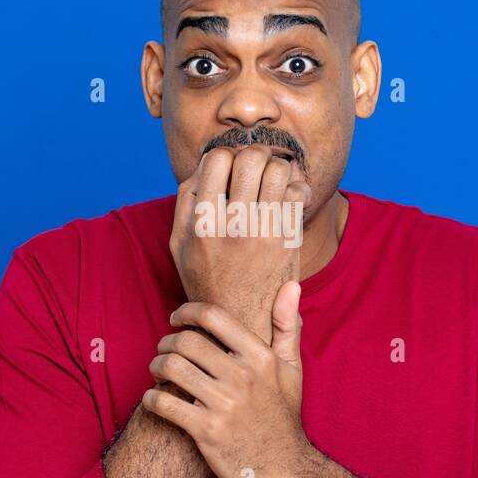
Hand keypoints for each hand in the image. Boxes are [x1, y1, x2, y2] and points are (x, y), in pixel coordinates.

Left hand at [142, 282, 315, 477]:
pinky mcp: (206, 431)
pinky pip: (164, 404)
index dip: (186, 311)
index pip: (214, 317)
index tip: (176, 317)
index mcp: (261, 357)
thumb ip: (287, 326)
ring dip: (155, 367)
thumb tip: (291, 286)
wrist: (285, 467)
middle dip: (166, 342)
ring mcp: (223, 405)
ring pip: (170, 369)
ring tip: (158, 371)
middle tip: (164, 350)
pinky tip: (154, 399)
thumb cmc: (283, 414)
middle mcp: (242, 377)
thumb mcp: (292, 369)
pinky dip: (151, 398)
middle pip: (185, 341)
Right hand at [170, 144, 309, 341]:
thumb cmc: (208, 281)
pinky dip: (296, 187)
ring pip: (278, 169)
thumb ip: (184, 205)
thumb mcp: (179, 247)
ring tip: (274, 179)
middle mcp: (233, 226)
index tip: (229, 168)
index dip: (225, 156)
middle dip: (254, 154)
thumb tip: (202, 168)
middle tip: (256, 166)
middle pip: (250, 157)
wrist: (242, 323)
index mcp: (202, 224)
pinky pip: (298, 193)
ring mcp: (264, 232)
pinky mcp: (287, 240)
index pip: (216, 159)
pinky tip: (289, 196)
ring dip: (278, 167)